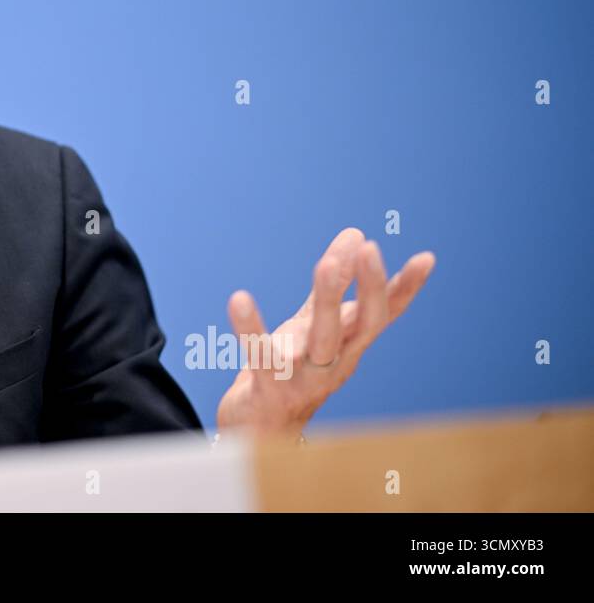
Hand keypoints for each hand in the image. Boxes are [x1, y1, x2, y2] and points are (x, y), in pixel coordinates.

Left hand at [214, 227, 434, 436]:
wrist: (258, 432)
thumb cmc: (291, 370)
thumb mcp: (313, 322)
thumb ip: (333, 283)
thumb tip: (356, 234)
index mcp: (348, 344)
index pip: (383, 314)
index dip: (405, 289)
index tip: (426, 258)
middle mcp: (335, 362)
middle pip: (362, 326)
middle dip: (369, 288)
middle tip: (371, 248)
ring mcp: (305, 378)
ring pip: (322, 339)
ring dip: (326, 301)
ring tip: (325, 264)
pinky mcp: (269, 388)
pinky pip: (261, 356)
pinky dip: (250, 328)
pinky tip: (240, 298)